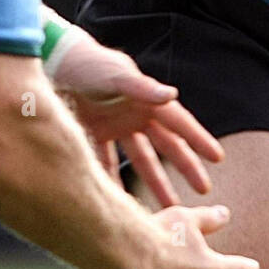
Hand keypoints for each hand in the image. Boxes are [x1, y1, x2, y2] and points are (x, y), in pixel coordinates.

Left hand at [51, 32, 223, 206]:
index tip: (218, 159)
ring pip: (140, 159)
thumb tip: (173, 95)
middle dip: (185, 168)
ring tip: (168, 206)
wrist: (51, 62)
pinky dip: (113, 181)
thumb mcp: (116, 75)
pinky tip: (120, 203)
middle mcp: (135, 114)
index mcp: (146, 99)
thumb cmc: (88, 64)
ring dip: (154, 182)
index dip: (198, 140)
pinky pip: (107, 163)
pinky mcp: (93, 132)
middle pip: (165, 146)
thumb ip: (143, 88)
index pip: (179, 122)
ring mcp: (115, 125)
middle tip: (203, 191)